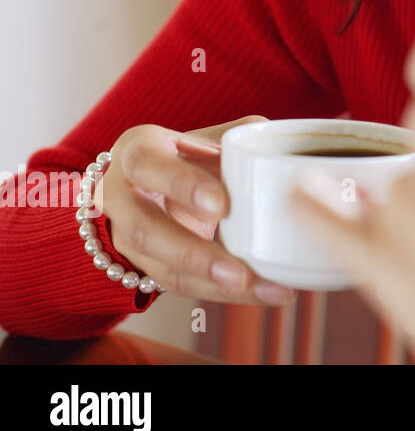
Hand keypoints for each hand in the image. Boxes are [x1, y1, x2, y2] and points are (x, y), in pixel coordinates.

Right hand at [100, 116, 295, 304]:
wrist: (152, 185)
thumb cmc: (190, 155)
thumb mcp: (207, 138)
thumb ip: (241, 140)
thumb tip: (278, 155)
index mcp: (137, 152)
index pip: (148, 165)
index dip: (183, 185)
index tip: (222, 205)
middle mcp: (120, 196)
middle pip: (144, 230)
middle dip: (192, 253)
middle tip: (240, 269)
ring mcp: (127, 238)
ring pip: (162, 268)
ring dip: (214, 284)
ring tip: (262, 287)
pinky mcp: (145, 267)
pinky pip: (180, 285)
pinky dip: (222, 292)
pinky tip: (261, 291)